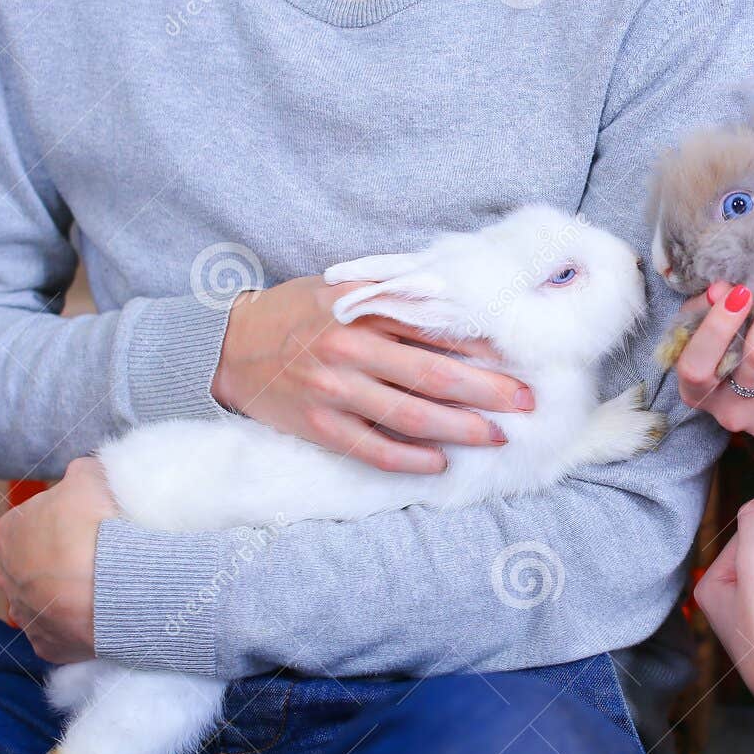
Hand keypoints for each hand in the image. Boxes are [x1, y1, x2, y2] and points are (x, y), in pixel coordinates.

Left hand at [0, 458, 117, 664]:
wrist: (115, 587)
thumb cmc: (96, 529)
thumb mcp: (91, 476)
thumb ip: (80, 472)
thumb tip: (82, 475)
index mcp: (9, 532)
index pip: (33, 521)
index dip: (64, 521)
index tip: (90, 524)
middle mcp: (6, 576)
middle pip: (36, 563)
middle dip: (61, 560)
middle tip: (99, 555)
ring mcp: (25, 615)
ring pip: (46, 600)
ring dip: (68, 595)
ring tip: (104, 587)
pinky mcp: (46, 646)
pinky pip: (62, 632)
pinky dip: (79, 625)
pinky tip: (102, 614)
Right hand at [211, 276, 533, 472]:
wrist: (228, 346)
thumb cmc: (296, 315)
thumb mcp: (343, 290)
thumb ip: (394, 300)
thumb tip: (458, 311)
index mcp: (362, 310)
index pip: (436, 328)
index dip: (483, 347)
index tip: (518, 358)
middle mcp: (351, 348)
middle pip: (435, 375)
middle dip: (488, 391)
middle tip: (525, 402)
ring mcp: (334, 390)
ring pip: (412, 415)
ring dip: (461, 428)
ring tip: (495, 435)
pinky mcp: (319, 425)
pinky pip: (373, 448)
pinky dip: (410, 459)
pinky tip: (439, 463)